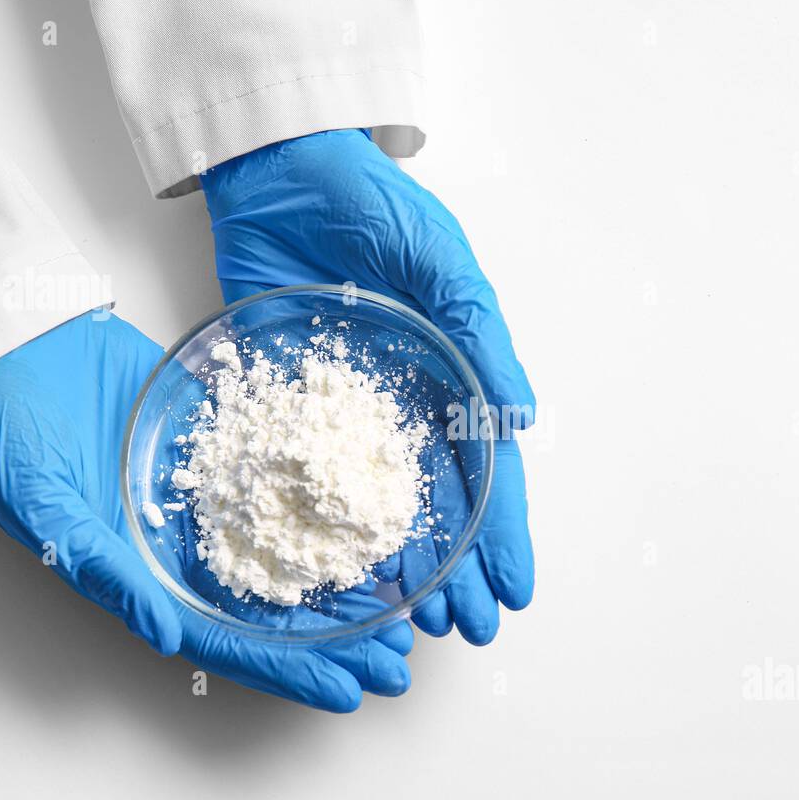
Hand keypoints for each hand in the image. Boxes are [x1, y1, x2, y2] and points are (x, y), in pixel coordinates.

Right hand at [0, 312, 410, 710]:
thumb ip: (102, 568)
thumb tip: (162, 634)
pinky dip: (332, 510)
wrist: (20, 345)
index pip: (228, 641)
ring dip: (345, 589)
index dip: (289, 668)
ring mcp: (211, 504)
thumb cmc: (10, 430)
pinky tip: (377, 524)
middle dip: (338, 643)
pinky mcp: (228, 453)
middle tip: (400, 664)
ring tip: (406, 612)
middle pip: (274, 613)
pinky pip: (290, 490)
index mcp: (142, 577)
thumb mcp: (42, 506)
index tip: (349, 689)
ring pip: (292, 558)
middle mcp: (184, 551)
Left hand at [201, 128, 535, 644]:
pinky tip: (332, 575)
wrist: (278, 169)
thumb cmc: (371, 202)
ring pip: (378, 506)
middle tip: (467, 629)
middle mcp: (407, 405)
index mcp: (455, 376)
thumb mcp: (442, 262)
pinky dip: (319, 530)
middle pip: (441, 504)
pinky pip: (304, 482)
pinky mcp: (287, 407)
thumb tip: (521, 421)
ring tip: (413, 622)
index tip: (514, 589)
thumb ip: (480, 338)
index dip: (504, 533)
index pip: (489, 470)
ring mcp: (345, 413)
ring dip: (402, 566)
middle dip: (460, 569)